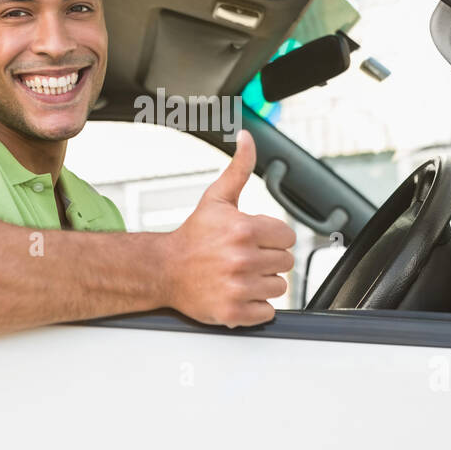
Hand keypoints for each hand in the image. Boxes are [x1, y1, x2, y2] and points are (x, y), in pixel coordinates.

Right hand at [166, 129, 296, 326]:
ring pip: (278, 288)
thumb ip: (239, 167)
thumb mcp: (216, 198)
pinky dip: (256, 307)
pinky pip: (267, 312)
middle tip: (243, 258)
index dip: (272, 238)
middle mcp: (243, 259)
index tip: (253, 240)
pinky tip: (237, 292)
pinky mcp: (234, 312)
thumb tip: (247, 137)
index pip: (287, 237)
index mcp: (244, 229)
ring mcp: (238, 287)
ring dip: (262, 284)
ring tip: (239, 275)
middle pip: (285, 263)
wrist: (163, 270)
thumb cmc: (193, 236)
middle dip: (267, 260)